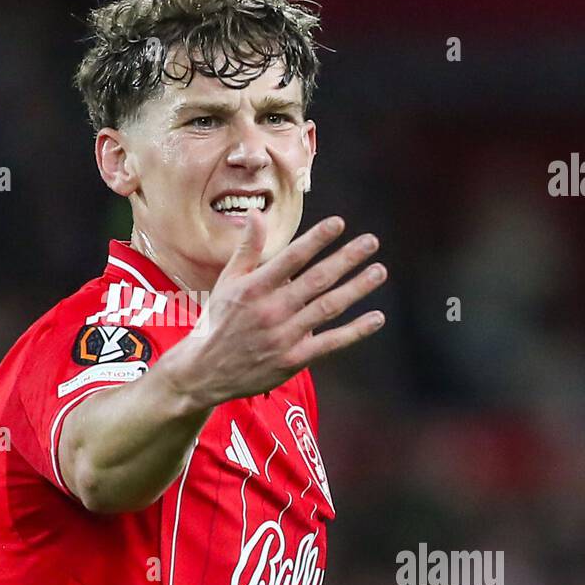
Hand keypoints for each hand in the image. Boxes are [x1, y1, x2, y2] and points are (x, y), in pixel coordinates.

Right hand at [162, 209, 386, 408]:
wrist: (206, 371)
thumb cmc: (219, 320)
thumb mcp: (227, 281)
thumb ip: (247, 248)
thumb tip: (256, 213)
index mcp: (254, 287)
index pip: (291, 258)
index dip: (317, 239)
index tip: (339, 223)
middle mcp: (271, 310)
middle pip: (317, 280)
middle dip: (346, 259)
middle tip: (371, 242)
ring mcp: (284, 336)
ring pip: (328, 307)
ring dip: (357, 288)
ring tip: (379, 271)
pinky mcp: (294, 359)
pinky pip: (331, 342)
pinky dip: (356, 331)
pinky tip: (376, 317)